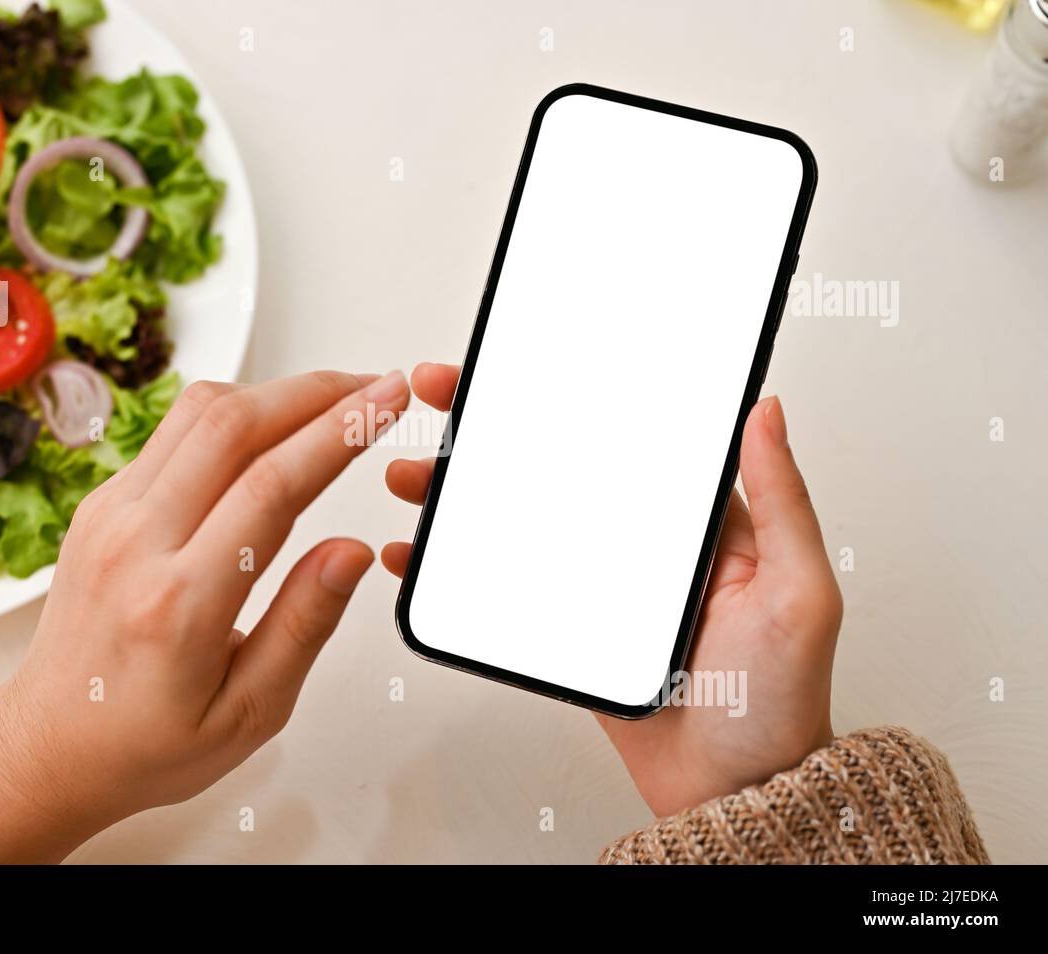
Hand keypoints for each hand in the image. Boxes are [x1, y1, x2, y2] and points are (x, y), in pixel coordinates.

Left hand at [0, 369, 410, 861]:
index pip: (272, 487)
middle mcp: (134, 545)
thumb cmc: (147, 743)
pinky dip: (234, 413)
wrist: (49, 744)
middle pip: (233, 425)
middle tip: (375, 388)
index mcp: (179, 605)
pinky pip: (173, 433)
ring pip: (198, 412)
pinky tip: (274, 426)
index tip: (387, 401)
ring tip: (334, 398)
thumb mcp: (249, 712)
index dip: (340, 432)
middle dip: (316, 392)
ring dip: (275, 391)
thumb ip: (304, 625)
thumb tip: (353, 550)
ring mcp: (109, 516)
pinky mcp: (101, 504)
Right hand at [383, 363, 840, 817]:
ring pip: (519, 518)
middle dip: (494, 427)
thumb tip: (767, 409)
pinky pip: (506, 584)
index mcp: (695, 518)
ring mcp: (598, 583)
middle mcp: (641, 541)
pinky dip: (458, 567)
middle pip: (556, 465)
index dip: (570, 392)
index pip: (625, 434)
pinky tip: (420, 553)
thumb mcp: (799, 592)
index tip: (523, 363)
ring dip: (461, 491)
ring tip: (413, 475)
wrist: (734, 793)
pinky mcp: (567, 626)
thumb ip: (782, 501)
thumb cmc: (780, 701)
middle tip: (443, 397)